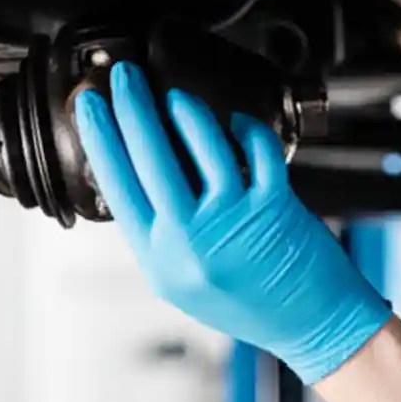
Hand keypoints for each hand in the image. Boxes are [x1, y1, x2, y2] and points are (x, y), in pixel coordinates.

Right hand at [73, 61, 389, 382]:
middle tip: (124, 75)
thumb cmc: (246, 302)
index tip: (89, 106)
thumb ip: (157, 231)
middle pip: (150, 154)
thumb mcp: (178, 279)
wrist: (310, 325)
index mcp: (157, 256)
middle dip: (131, 105)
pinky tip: (237, 124)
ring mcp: (232, 220)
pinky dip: (244, 128)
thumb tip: (137, 174)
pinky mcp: (273, 205)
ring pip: (202, 142)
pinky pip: (253, 148)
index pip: (116, 183)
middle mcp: (189, 239)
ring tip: (178, 97)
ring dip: (187, 109)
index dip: (98, 137)